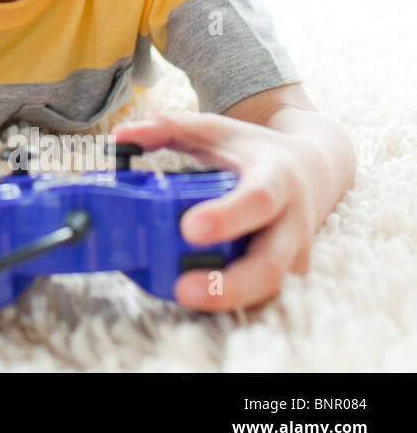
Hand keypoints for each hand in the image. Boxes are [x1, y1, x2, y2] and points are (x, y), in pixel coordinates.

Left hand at [112, 110, 334, 311]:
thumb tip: (120, 136)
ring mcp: (291, 256)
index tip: (190, 228)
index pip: (259, 200)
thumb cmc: (253, 151)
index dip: (228, 216)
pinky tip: (193, 299)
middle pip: (269, 265)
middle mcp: (290, 224)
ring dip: (226, 301)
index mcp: (276, 180)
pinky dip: (229, 304)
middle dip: (230, 284)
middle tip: (183, 288)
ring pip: (267, 292)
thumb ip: (168, 128)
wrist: (312, 170)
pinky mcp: (285, 277)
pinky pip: (260, 298)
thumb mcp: (215, 130)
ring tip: (182, 296)